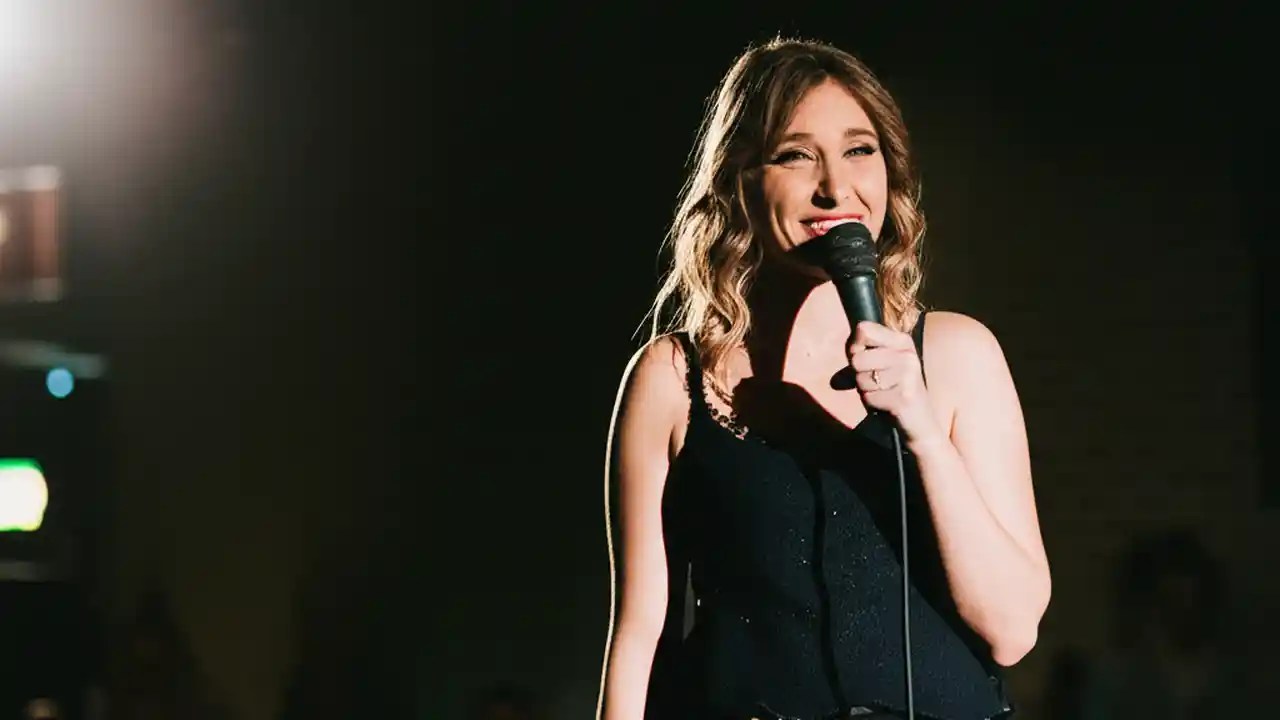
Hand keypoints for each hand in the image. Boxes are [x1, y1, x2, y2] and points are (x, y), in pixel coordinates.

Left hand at [847, 320, 945, 447]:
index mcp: (902, 341)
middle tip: (877, 383)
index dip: (854, 348)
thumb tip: (842, 361)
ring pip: (861, 379)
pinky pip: (868, 397)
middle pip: (857, 358)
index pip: (863, 329)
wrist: (920, 422)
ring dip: (866, 391)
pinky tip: (887, 405)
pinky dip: (872, 404)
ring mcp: (908, 375)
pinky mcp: (903, 396)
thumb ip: (859, 356)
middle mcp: (907, 354)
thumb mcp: (880, 366)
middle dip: (859, 375)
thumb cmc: (894, 391)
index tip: (864, 359)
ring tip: (884, 393)